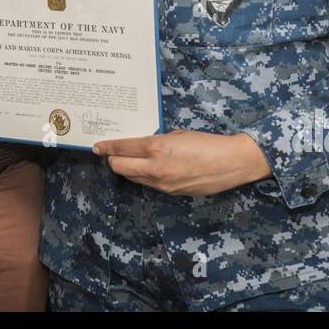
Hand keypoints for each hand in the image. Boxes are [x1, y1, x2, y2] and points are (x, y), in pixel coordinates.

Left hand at [94, 129, 270, 196]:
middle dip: (112, 160)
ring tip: (128, 160)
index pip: (122, 149)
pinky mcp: (170, 193)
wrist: (230, 163)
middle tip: (111, 153)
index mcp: (157, 148)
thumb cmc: (206, 143)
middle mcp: (155, 168)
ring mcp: (162, 184)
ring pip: (132, 178)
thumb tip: (142, 146)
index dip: (107, 147)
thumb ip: (156, 141)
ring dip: (127, 169)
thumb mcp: (177, 135)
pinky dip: (143, 176)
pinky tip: (148, 168)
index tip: (97, 146)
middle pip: (120, 167)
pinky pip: (148, 184)